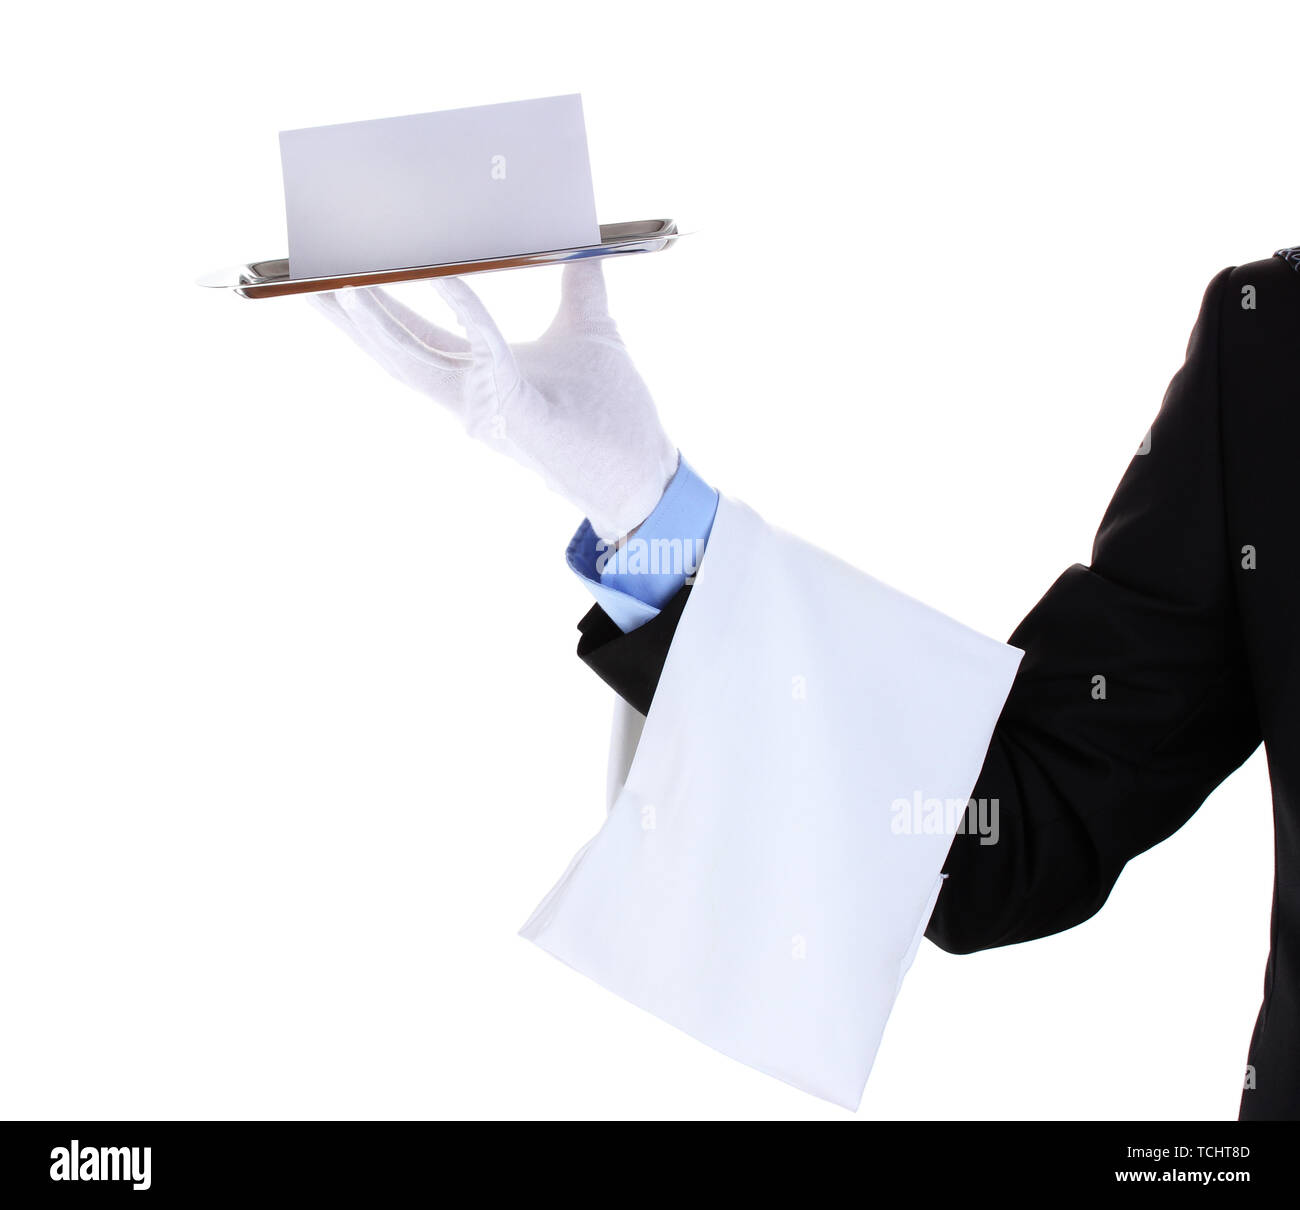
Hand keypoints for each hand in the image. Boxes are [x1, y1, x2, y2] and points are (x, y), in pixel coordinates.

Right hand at [309, 260, 678, 539]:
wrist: (646, 470)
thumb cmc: (616, 411)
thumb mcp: (591, 328)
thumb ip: (578, 280)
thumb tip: (581, 236)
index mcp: (479, 375)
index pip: (415, 333)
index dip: (377, 301)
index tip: (340, 267)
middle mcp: (470, 397)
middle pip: (394, 350)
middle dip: (349, 315)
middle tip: (305, 276)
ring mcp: (486, 409)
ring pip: (414, 362)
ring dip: (375, 322)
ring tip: (339, 283)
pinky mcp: (515, 412)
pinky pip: (480, 353)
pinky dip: (463, 311)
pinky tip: (443, 274)